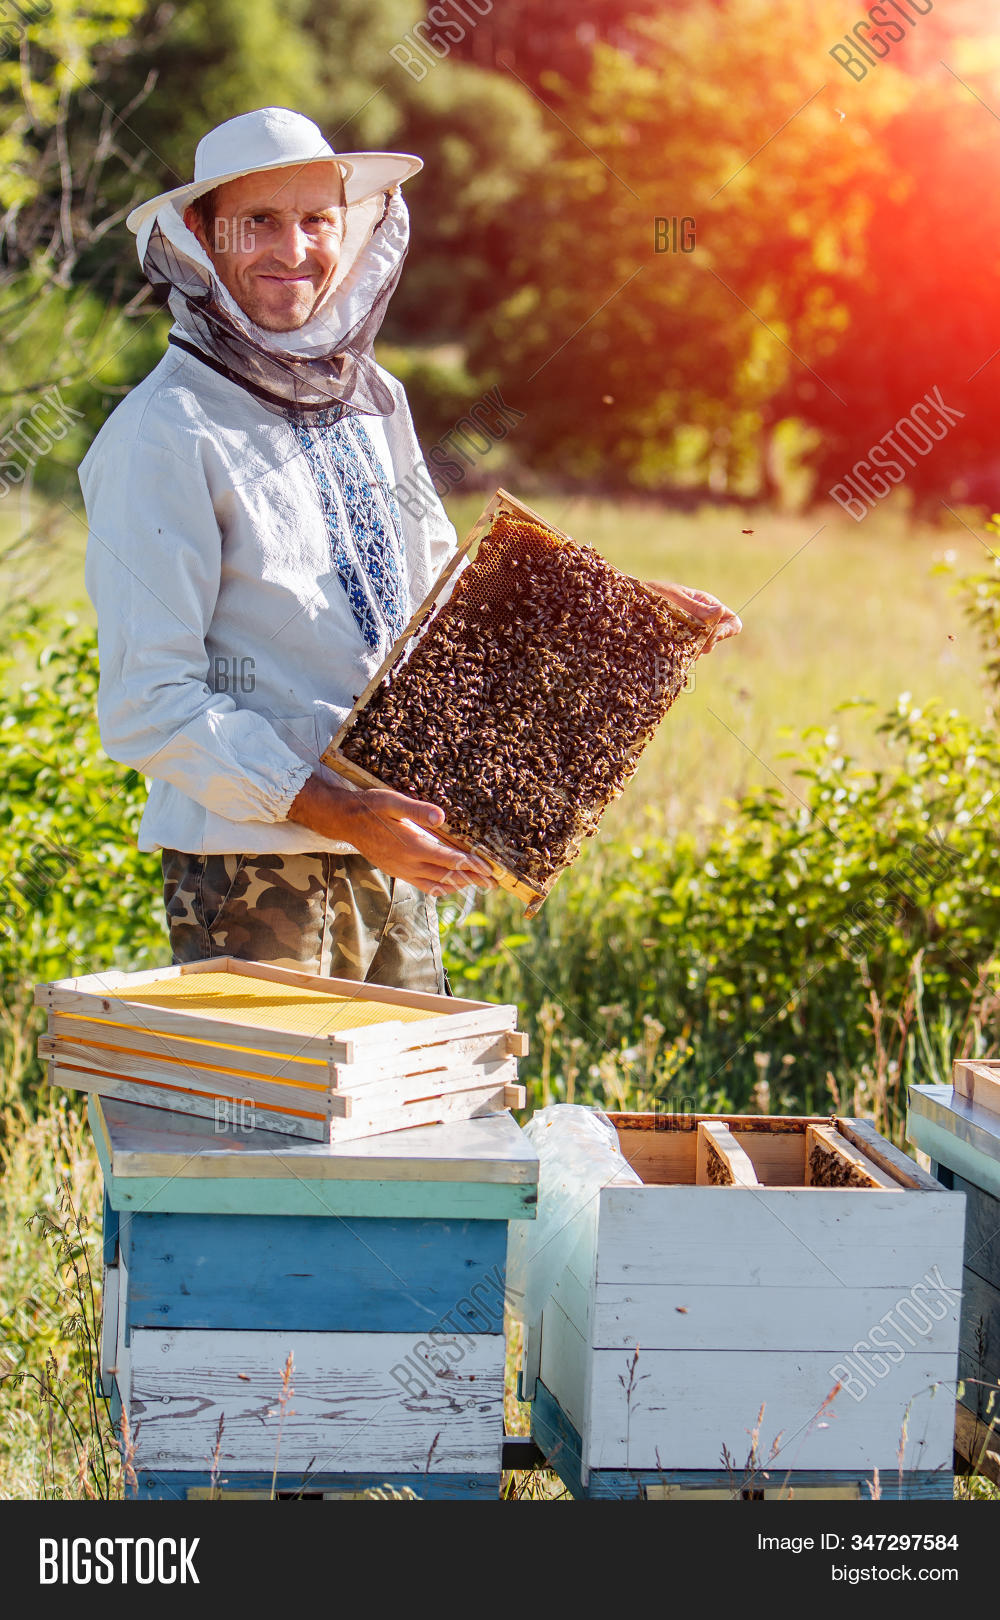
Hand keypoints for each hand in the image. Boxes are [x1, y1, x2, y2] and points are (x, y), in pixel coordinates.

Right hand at [287, 774, 497, 895]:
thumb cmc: (370, 807)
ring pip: (436, 884)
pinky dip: (440, 887)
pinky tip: (449, 885)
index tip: (490, 869)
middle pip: (447, 876)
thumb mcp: (392, 801)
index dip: (472, 865)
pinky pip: (423, 886)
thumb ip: (417, 810)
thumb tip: (442, 817)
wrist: (344, 820)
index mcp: (412, 846)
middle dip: (472, 878)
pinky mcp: (396, 872)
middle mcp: (408, 863)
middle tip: (492, 882)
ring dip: (458, 885)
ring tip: (476, 883)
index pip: (450, 860)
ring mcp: (402, 870)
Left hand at [644, 581, 741, 652]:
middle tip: (694, 644)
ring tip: (681, 647)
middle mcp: (703, 619)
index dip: (726, 631)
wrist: (631, 602)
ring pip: (706, 647)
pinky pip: (691, 653)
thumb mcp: (675, 599)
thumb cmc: (653, 594)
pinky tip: (675, 653)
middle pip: (720, 637)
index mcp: (707, 604)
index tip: (710, 636)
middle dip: (709, 642)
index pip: (731, 621)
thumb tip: (721, 611)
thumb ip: (697, 608)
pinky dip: (686, 655)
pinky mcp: (680, 642)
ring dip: (696, 649)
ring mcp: (692, 631)